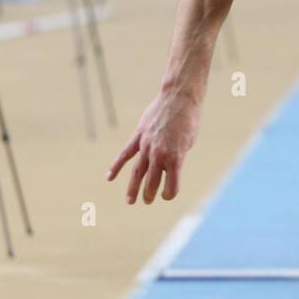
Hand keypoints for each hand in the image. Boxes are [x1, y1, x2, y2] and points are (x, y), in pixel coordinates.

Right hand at [106, 90, 200, 204]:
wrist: (179, 97)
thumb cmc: (189, 119)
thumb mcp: (189, 141)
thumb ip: (177, 155)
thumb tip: (167, 167)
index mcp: (175, 158)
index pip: (172, 185)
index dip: (170, 193)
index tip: (167, 195)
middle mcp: (159, 154)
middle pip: (152, 181)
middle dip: (149, 194)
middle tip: (147, 201)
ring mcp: (147, 145)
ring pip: (137, 171)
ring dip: (133, 187)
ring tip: (130, 201)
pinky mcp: (139, 136)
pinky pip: (125, 154)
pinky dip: (116, 166)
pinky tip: (109, 177)